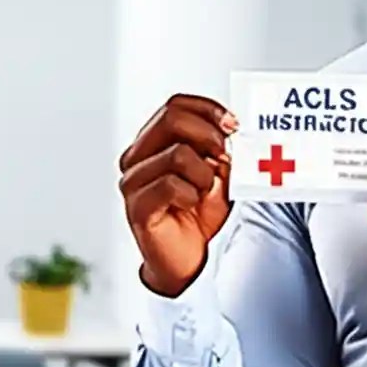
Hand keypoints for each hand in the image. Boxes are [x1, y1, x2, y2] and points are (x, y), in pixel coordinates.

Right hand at [118, 94, 237, 297]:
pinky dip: (192, 194)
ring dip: (204, 173)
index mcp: (153, 142)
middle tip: (225, 156)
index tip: (233, 124)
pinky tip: (191, 205)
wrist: (191, 261)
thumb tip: (232, 126)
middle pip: (171, 118)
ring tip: (204, 192)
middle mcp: (137, 157)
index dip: (207, 109)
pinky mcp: (137, 207)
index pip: (175, 105)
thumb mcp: (220, 173)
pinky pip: (171, 185)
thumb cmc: (201, 216)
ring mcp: (133, 182)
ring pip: (177, 152)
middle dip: (209, 134)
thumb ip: (221, 147)